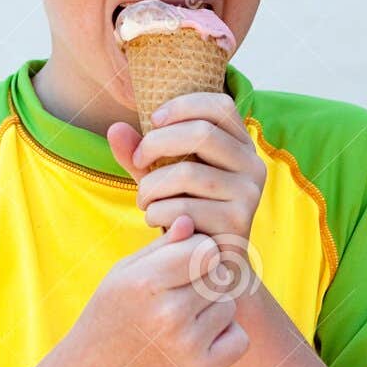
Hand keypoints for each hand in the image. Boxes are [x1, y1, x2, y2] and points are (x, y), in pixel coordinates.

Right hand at [52, 215, 248, 366]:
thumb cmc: (107, 317)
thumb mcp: (122, 275)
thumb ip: (160, 248)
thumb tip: (191, 221)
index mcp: (146, 282)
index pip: (204, 248)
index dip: (193, 253)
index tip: (176, 266)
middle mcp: (168, 312)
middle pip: (218, 275)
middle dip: (203, 280)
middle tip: (176, 296)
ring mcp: (187, 344)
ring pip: (229, 305)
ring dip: (212, 309)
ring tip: (180, 320)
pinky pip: (239, 337)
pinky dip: (224, 337)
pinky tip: (196, 340)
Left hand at [107, 92, 266, 254]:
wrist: (208, 261)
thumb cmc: (182, 208)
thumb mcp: (160, 175)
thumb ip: (138, 152)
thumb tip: (114, 129)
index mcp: (240, 144)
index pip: (220, 105)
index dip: (183, 105)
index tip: (152, 120)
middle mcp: (252, 165)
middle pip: (201, 133)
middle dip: (155, 144)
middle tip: (137, 162)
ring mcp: (249, 194)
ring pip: (187, 173)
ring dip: (151, 186)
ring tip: (144, 199)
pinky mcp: (237, 222)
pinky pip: (183, 208)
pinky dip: (157, 212)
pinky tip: (155, 219)